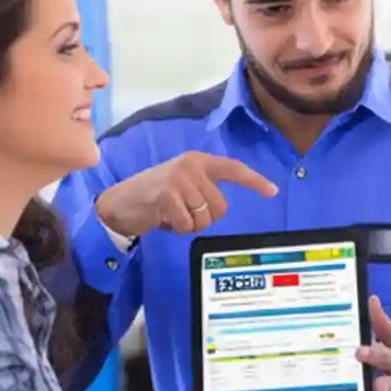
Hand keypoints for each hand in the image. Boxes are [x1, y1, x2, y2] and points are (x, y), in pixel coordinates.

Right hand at [96, 151, 277, 235]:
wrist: (119, 203)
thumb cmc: (153, 197)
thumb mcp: (181, 184)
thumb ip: (202, 188)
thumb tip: (220, 207)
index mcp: (198, 161)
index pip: (232, 168)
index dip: (253, 181)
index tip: (272, 191)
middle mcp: (191, 166)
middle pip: (220, 205)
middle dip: (204, 218)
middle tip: (182, 213)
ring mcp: (179, 179)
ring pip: (204, 218)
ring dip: (189, 225)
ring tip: (170, 215)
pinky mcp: (167, 195)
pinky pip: (187, 224)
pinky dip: (176, 229)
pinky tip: (162, 219)